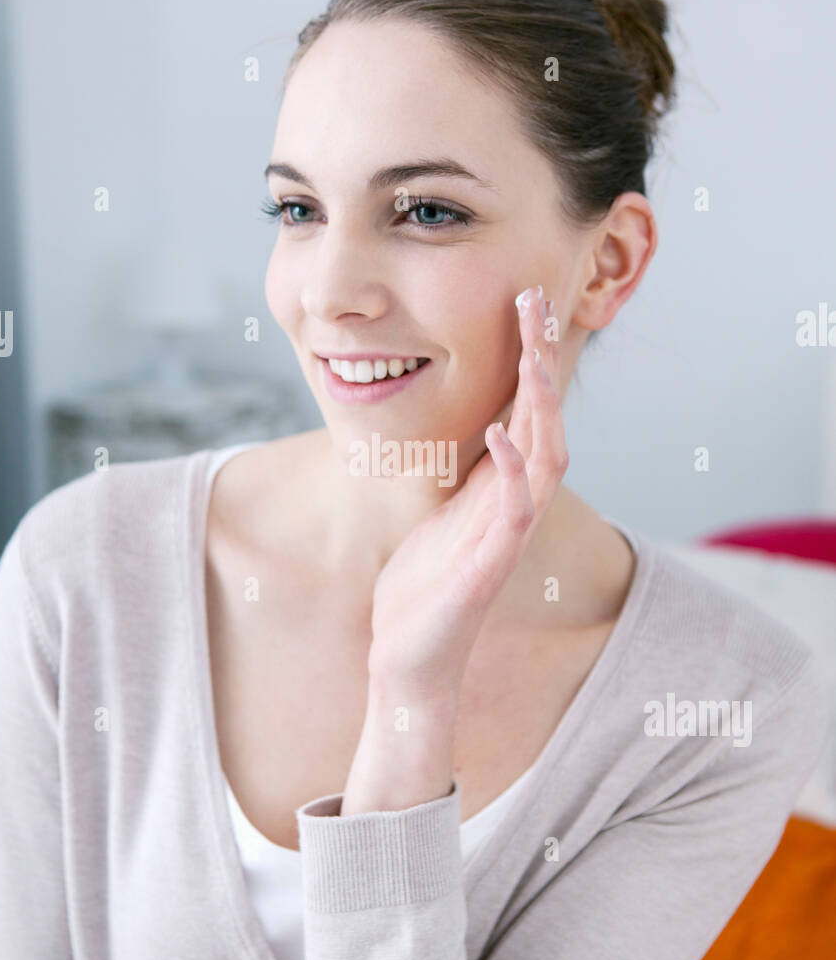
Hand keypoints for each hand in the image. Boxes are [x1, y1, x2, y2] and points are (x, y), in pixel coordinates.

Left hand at [367, 284, 569, 692]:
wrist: (411, 659)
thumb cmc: (422, 589)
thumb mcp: (441, 515)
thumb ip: (462, 476)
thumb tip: (466, 431)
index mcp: (501, 487)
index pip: (529, 410)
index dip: (533, 357)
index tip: (526, 302)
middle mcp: (516, 503)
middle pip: (548, 419)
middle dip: (544, 359)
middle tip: (538, 300)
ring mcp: (509, 532)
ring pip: (544, 456)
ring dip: (541, 404)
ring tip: (534, 354)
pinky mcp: (493, 561)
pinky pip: (514, 508)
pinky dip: (511, 469)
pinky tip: (501, 433)